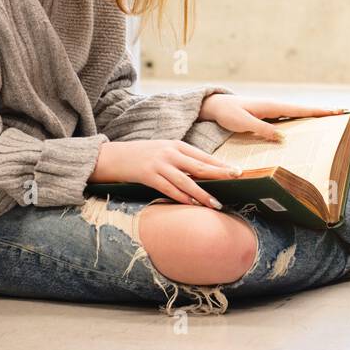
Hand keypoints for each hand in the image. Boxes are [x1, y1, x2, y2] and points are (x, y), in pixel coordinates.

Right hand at [92, 140, 241, 208]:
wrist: (111, 156)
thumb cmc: (140, 155)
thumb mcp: (162, 150)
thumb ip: (181, 158)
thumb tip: (203, 172)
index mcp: (176, 144)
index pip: (203, 155)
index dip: (221, 163)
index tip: (237, 170)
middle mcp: (170, 153)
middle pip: (200, 165)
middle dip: (220, 174)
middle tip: (236, 180)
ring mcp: (159, 164)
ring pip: (187, 181)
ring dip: (202, 193)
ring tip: (216, 203)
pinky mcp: (148, 175)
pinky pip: (169, 189)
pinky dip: (182, 197)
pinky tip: (192, 205)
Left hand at [198, 95, 346, 141]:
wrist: (216, 107)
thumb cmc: (228, 113)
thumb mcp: (244, 122)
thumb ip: (263, 129)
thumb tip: (284, 137)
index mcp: (272, 106)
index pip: (300, 110)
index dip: (319, 111)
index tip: (337, 111)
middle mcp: (275, 108)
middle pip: (303, 112)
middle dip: (322, 113)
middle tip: (342, 114)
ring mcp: (272, 113)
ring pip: (297, 117)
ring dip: (312, 119)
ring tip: (329, 123)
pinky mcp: (267, 119)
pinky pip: (287, 122)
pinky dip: (299, 124)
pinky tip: (305, 131)